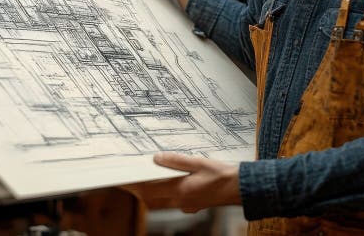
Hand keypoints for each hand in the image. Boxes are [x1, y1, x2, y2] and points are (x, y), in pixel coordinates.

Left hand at [124, 152, 240, 212]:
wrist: (241, 188)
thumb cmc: (222, 175)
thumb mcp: (199, 162)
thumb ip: (177, 161)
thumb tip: (157, 158)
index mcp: (180, 190)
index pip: (149, 189)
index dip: (134, 185)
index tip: (122, 179)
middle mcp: (181, 201)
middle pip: (152, 198)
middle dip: (140, 189)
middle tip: (129, 178)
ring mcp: (187, 205)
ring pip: (162, 201)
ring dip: (152, 191)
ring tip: (144, 178)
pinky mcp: (193, 204)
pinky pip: (173, 201)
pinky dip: (165, 193)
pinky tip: (168, 183)